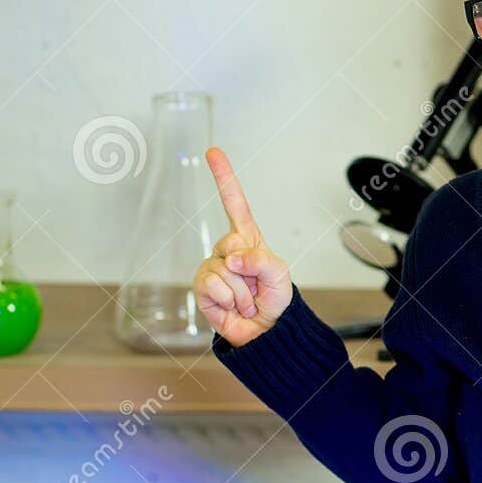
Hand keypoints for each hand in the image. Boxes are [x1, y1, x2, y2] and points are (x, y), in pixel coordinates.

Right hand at [195, 147, 293, 347]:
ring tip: (246, 299)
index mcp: (247, 239)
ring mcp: (212, 267)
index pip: (234, 204)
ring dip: (241, 290)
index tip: (213, 151)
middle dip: (249, 269)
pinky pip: (213, 285)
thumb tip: (231, 258)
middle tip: (256, 287)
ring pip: (224, 269)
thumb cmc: (275, 299)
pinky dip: (228, 299)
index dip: (224, 177)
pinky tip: (233, 306)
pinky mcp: (202, 287)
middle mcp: (227, 249)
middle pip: (232, 243)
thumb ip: (259, 260)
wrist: (265, 331)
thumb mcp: (279, 274)